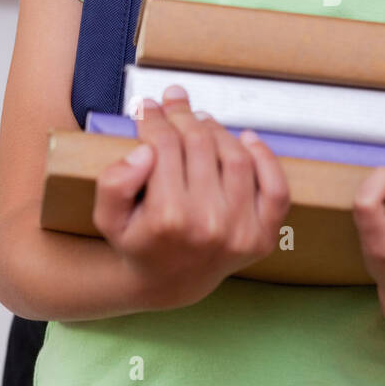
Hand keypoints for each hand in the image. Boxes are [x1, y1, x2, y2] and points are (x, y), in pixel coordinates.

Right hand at [92, 85, 290, 307]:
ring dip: (218, 130)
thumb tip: (144, 152)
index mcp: (167, 219)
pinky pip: (276, 188)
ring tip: (200, 122)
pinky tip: (247, 140)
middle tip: (174, 102)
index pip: (164, 146)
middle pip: (199, 145)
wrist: (170, 282)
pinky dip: (266, 158)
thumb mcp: (108, 218)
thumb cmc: (140, 243)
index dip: (155, 119)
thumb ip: (113, 183)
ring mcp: (241, 231)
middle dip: (183, 116)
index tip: (149, 106)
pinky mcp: (263, 235)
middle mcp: (209, 224)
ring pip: (235, 156)